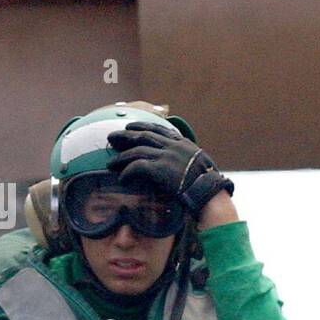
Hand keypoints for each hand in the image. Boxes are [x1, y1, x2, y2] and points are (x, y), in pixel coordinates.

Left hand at [106, 122, 233, 216]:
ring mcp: (167, 156)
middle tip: (111, 137)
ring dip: (121, 157)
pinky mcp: (161, 169)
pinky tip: (122, 178)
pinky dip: (127, 172)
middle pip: (143, 136)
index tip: (130, 126)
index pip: (158, 129)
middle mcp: (173, 146)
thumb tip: (179, 165)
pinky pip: (137, 167)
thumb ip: (186, 159)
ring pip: (137, 151)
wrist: (210, 193)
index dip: (141, 126)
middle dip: (125, 136)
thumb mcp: (199, 164)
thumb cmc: (207, 185)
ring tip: (110, 164)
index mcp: (182, 143)